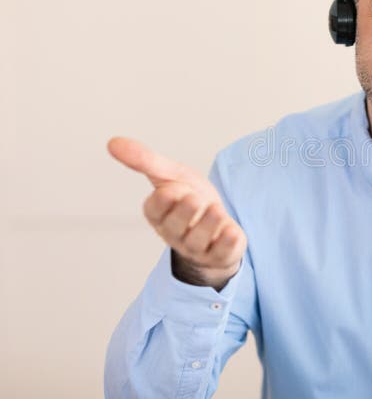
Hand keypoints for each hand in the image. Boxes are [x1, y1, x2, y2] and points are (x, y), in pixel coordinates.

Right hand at [107, 136, 245, 289]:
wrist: (218, 221)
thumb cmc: (190, 198)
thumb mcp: (171, 175)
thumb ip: (145, 161)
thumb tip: (113, 142)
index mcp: (158, 214)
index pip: (155, 209)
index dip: (165, 199)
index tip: (173, 188)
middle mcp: (174, 234)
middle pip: (175, 226)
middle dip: (185, 211)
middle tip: (194, 199)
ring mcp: (196, 248)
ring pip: (198, 240)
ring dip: (208, 223)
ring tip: (216, 210)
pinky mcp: (219, 255)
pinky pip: (222, 252)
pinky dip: (227, 242)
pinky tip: (231, 231)